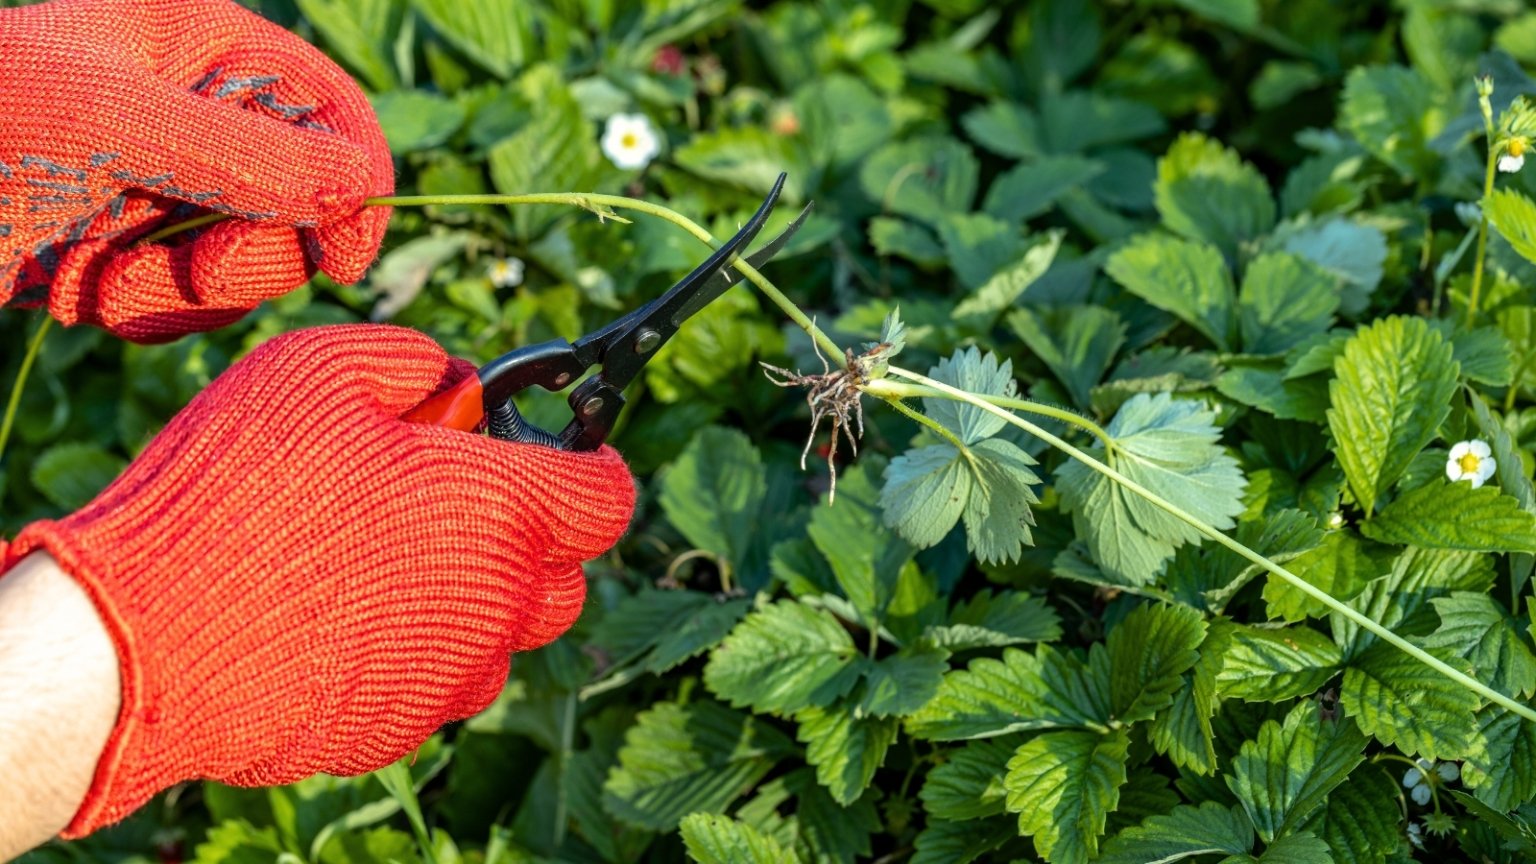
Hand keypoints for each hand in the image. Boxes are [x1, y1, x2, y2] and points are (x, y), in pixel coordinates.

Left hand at [0, 0, 392, 341]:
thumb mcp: (108, 127)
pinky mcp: (135, 253)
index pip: (334, 113)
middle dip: (246, 254)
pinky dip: (140, 315)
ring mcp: (168, 189)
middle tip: (189, 269)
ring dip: (177, 293)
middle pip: (307, 206)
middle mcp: (200, 116)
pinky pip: (190, 308)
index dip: (354, 186)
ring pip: (250, 268)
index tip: (338, 259)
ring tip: (96, 274)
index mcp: (204, 47)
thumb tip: (361, 187)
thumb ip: (247, 154)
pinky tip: (74, 289)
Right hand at [2, 325, 635, 835]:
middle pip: (565, 577)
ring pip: (502, 638)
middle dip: (532, 538)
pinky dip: (411, 650)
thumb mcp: (319, 372)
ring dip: (471, 599)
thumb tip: (459, 380)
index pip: (606, 497)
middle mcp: (495, 605)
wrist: (139, 644)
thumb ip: (415, 364)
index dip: (588, 468)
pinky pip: (434, 684)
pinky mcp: (395, 730)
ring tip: (381, 561)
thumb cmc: (232, 495)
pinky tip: (335, 619)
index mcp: (499, 512)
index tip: (559, 456)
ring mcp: (448, 678)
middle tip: (450, 501)